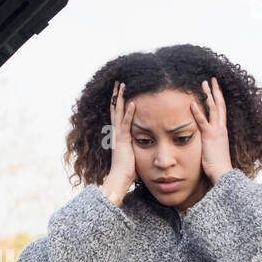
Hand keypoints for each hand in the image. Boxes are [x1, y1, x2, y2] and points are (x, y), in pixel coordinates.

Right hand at [102, 81, 135, 204]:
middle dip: (116, 95)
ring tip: (122, 85)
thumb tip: (147, 146)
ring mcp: (118, 136)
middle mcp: (116, 133)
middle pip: (115, 109)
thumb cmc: (127, 171)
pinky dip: (128, 113)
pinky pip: (126, 124)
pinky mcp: (122, 141)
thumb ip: (138, 147)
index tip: (120, 92)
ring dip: (120, 98)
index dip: (119, 103)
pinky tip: (132, 103)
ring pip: (118, 112)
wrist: (119, 179)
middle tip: (118, 82)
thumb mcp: (133, 155)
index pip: (118, 115)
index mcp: (119, 136)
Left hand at [191, 77, 232, 183]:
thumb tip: (206, 142)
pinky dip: (198, 112)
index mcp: (222, 131)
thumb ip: (210, 142)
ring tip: (203, 83)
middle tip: (211, 79)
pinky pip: (203, 122)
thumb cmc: (217, 165)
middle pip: (219, 105)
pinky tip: (193, 103)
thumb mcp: (214, 150)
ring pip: (213, 108)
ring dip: (208, 95)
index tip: (215, 89)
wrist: (223, 174)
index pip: (221, 111)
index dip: (218, 99)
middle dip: (215, 91)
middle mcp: (221, 128)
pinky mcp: (209, 137)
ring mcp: (216, 131)